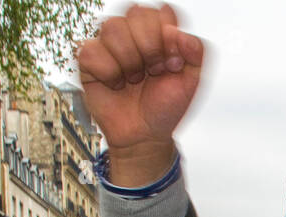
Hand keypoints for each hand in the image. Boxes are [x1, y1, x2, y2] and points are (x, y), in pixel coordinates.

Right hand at [76, 3, 203, 185]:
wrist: (145, 136)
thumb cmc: (166, 106)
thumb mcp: (192, 81)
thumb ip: (196, 51)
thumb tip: (177, 32)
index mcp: (159, 30)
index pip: (162, 12)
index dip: (168, 39)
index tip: (172, 63)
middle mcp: (133, 31)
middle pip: (137, 13)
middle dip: (150, 49)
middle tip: (153, 73)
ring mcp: (109, 42)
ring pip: (112, 28)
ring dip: (129, 61)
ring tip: (134, 79)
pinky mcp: (89, 58)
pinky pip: (92, 50)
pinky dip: (108, 73)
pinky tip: (115, 84)